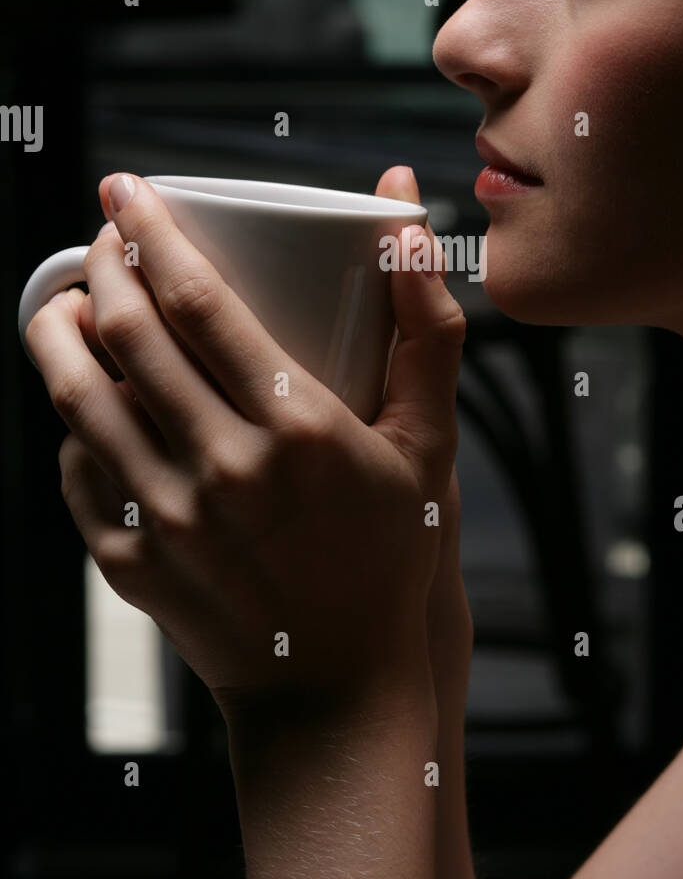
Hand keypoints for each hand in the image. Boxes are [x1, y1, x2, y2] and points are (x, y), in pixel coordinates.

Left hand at [25, 172, 466, 720]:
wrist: (335, 690)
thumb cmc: (390, 554)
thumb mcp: (427, 440)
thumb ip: (424, 324)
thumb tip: (403, 212)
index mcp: (296, 429)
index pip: (198, 301)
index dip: (151, 230)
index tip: (126, 189)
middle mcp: (224, 470)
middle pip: (129, 336)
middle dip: (101, 263)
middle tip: (101, 234)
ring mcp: (168, 522)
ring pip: (81, 397)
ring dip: (59, 330)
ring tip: (69, 298)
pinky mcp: (130, 564)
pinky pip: (78, 470)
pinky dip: (70, 419)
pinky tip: (84, 395)